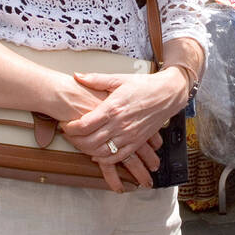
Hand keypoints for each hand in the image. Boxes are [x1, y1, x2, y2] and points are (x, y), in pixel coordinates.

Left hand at [61, 71, 187, 190]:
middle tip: (69, 135)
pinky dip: (104, 159)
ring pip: (101, 152)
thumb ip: (96, 80)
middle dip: (74, 140)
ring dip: (87, 150)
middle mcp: (120, 124)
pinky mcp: (137, 142)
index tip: (66, 125)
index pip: (84, 125)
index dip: (70, 127)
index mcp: (113, 108)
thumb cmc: (144, 86)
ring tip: (81, 143)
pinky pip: (117, 157)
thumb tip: (77, 76)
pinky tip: (97, 153)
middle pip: (89, 141)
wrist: (168, 94)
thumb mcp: (119, 79)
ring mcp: (129, 135)